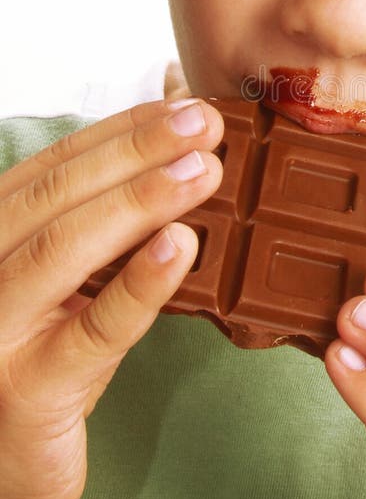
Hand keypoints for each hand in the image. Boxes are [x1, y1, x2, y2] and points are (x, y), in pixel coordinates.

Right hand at [0, 99, 222, 498]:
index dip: (119, 132)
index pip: (52, 169)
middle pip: (56, 197)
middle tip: (203, 125)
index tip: (181, 106)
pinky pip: (93, 330)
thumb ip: (98, 225)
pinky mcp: (28, 392)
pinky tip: (183, 246)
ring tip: (204, 171)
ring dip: (141, 202)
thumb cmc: (40, 356)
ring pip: (65, 250)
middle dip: (137, 152)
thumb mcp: (60, 281)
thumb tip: (177, 154)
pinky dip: (140, 283)